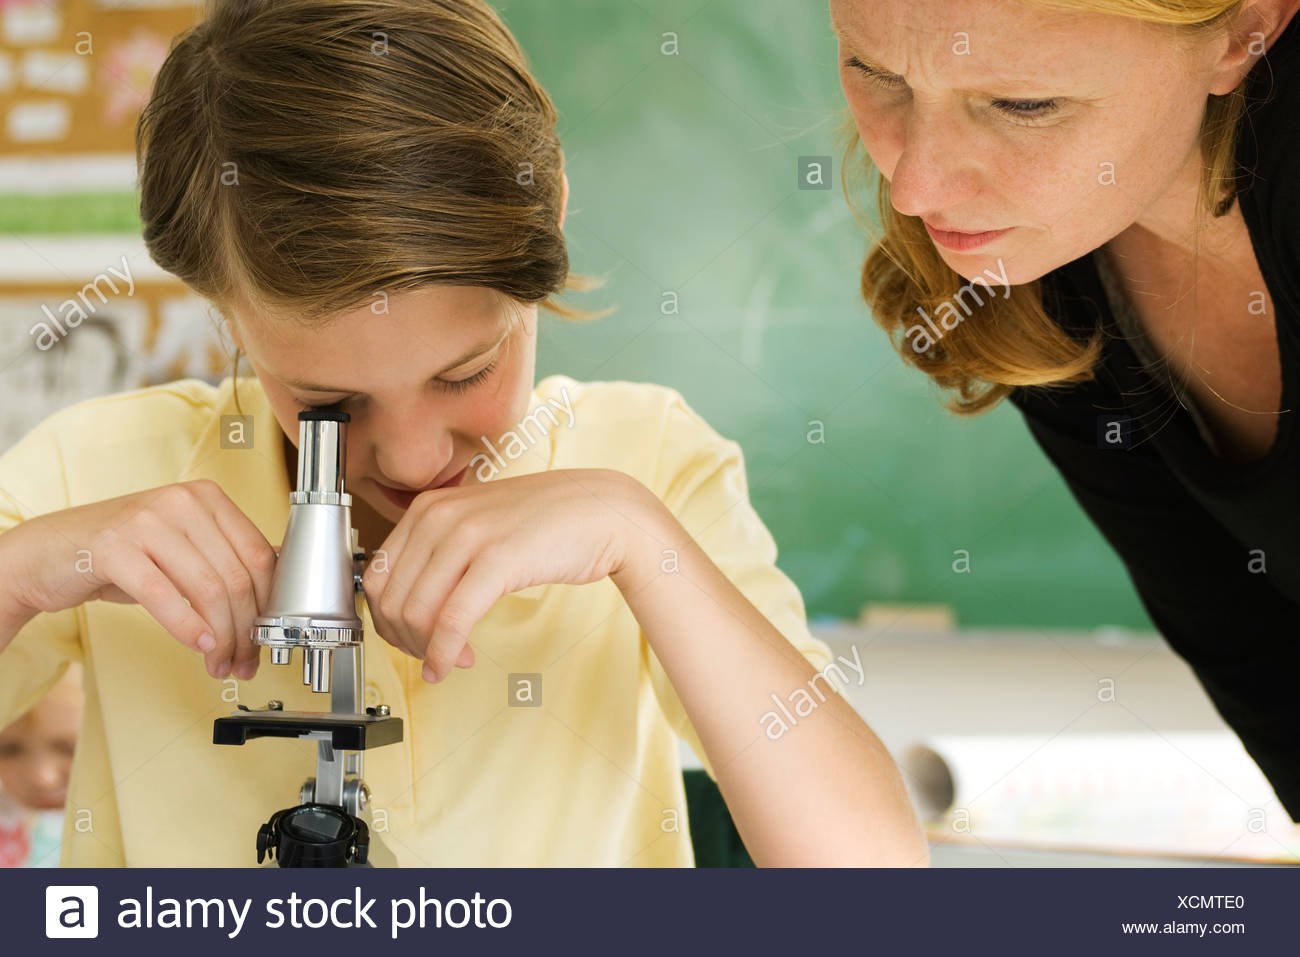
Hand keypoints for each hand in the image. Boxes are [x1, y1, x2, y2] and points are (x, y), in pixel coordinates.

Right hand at [3, 479, 277, 679]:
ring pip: (208, 588)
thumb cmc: (122, 554)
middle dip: (245, 629)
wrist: (48, 552)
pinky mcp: (114, 547)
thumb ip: (224, 564)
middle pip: (237, 576)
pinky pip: (164, 596)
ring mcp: (147, 520)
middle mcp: (182, 501)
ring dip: (220, 637)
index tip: (265, 638)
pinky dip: (187, 627)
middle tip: (242, 661)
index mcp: (208, 497)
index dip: (268, 604)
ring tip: (219, 662)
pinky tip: (199, 646)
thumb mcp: (183, 550)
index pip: (259, 555)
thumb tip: (273, 603)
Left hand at [360, 469, 663, 681]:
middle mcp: (440, 516)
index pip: (376, 577)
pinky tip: (453, 661)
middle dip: (404, 640)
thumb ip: (440, 555)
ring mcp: (467, 535)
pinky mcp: (497, 559)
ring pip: (415, 612)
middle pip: (390, 599)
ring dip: (427, 649)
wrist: (602, 511)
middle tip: (429, 655)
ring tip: (451, 658)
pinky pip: (452, 619)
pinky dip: (444, 651)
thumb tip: (407, 604)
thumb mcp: (478, 527)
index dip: (387, 621)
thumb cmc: (546, 523)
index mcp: (428, 508)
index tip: (409, 639)